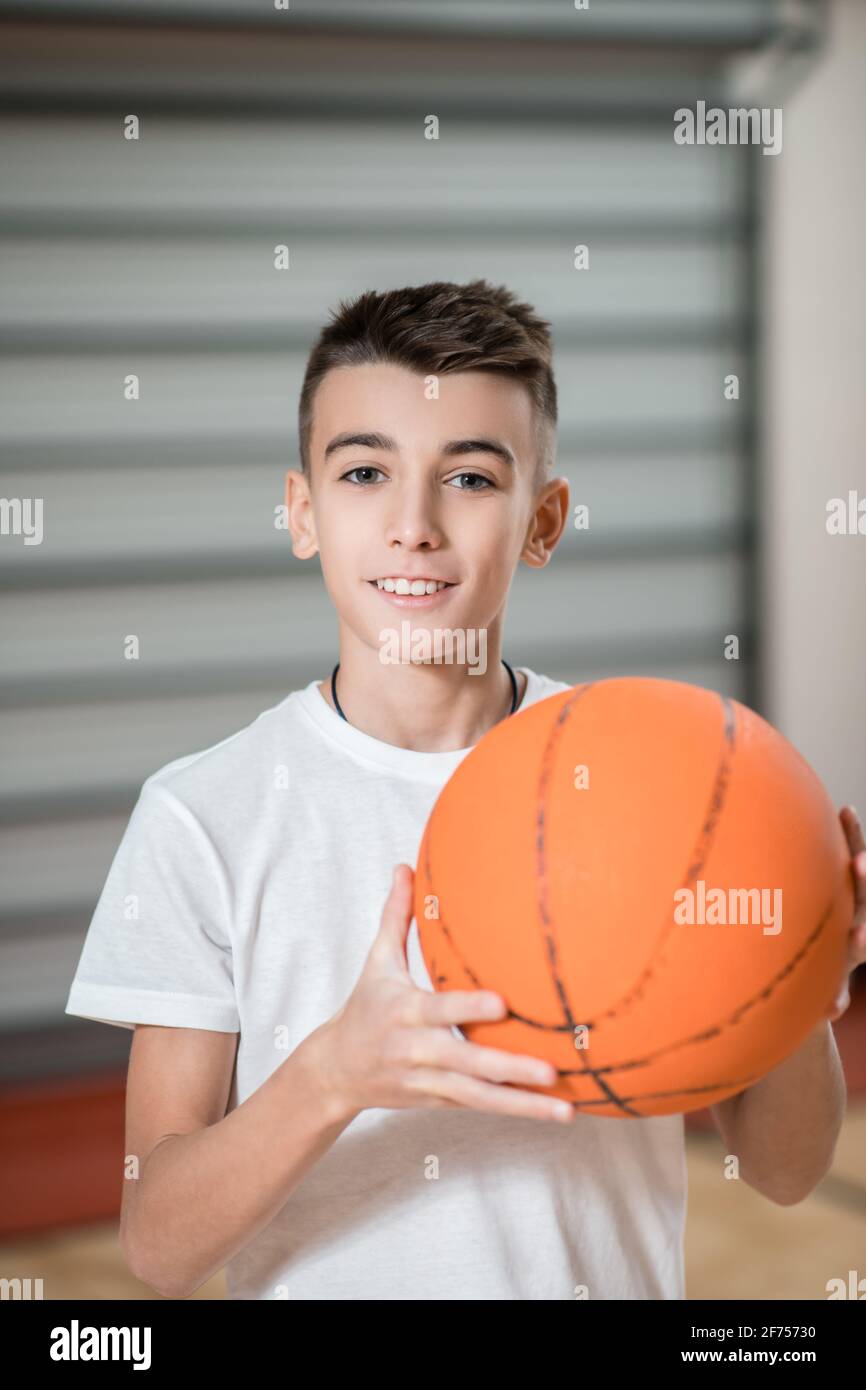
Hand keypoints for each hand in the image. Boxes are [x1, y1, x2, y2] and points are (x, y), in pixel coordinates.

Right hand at [308, 862, 573, 1124]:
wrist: (336, 1071)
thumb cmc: (364, 1007)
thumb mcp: (375, 963)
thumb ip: (395, 917)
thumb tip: (405, 867)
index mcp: (404, 1012)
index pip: (440, 1010)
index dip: (469, 1007)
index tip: (502, 1002)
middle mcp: (417, 1051)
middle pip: (467, 1063)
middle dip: (509, 1069)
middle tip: (552, 1069)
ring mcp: (428, 1082)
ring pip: (479, 1097)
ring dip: (523, 1105)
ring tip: (566, 1111)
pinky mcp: (438, 1102)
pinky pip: (480, 1107)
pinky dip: (514, 1110)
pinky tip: (553, 1113)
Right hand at [826, 805, 865, 1020]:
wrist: (832, 954)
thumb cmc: (821, 977)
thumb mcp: (823, 988)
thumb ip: (830, 996)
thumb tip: (831, 1012)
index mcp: (856, 947)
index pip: (862, 943)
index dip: (862, 939)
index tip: (859, 936)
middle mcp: (862, 917)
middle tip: (859, 864)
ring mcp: (857, 894)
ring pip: (861, 869)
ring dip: (858, 844)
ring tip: (849, 818)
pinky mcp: (849, 874)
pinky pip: (851, 848)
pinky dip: (850, 833)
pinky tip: (844, 810)